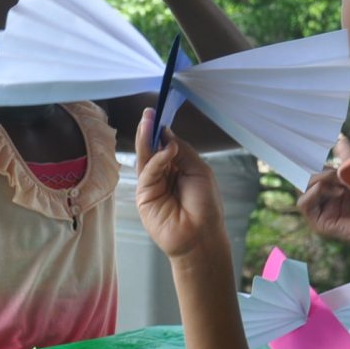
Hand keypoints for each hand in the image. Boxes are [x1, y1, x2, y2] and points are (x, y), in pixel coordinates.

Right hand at [134, 108, 225, 259]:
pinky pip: (147, 173)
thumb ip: (182, 151)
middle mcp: (163, 176)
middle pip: (151, 150)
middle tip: (148, 113)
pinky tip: (166, 152)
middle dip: (149, 131)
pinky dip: (156, 160)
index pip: (164, 145)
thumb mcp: (199, 170)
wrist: (201, 235)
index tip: (157, 115)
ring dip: (146, 140)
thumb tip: (165, 134)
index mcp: (177, 168)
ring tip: (148, 122)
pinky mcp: (144, 197)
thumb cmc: (205, 205)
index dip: (160, 131)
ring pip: (145, 159)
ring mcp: (152, 186)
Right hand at [297, 139, 349, 244]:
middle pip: (306, 179)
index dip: (311, 162)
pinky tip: (338, 191)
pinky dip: (315, 192)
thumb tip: (338, 139)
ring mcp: (325, 213)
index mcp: (336, 187)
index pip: (313, 172)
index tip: (314, 151)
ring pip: (302, 189)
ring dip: (319, 180)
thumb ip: (347, 155)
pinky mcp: (324, 225)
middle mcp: (329, 200)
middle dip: (319, 171)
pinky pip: (303, 204)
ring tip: (341, 181)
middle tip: (340, 172)